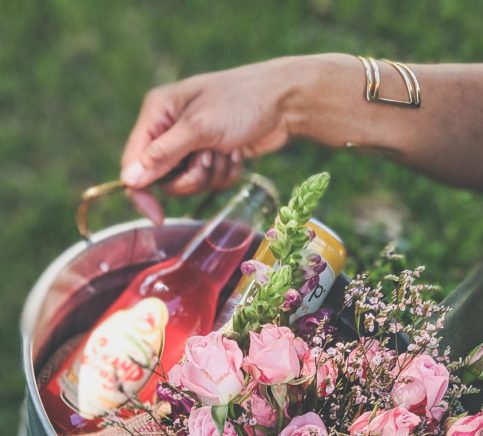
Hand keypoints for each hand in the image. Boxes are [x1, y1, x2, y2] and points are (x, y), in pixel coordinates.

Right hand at [119, 57, 308, 219]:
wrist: (283, 102)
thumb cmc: (240, 102)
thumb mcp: (199, 128)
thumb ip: (163, 155)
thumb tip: (130, 179)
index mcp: (158, 113)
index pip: (134, 162)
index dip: (141, 191)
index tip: (156, 217)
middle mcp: (171, 129)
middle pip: (166, 179)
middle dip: (192, 176)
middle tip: (209, 156)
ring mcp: (193, 145)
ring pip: (192, 184)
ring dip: (214, 174)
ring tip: (227, 148)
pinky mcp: (215, 157)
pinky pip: (213, 183)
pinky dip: (227, 172)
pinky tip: (238, 152)